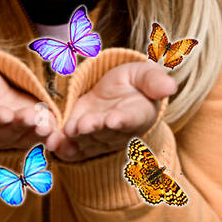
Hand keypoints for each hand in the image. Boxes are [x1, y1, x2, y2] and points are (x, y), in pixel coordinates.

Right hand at [0, 55, 54, 152]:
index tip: (5, 115)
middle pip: (0, 133)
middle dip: (17, 126)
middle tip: (32, 116)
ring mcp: (4, 136)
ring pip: (19, 139)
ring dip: (34, 133)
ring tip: (47, 125)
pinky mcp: (23, 133)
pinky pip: (35, 138)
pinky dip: (46, 137)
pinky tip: (56, 131)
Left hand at [43, 61, 176, 162]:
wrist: (115, 94)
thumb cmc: (134, 84)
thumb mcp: (144, 75)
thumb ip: (154, 81)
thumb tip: (171, 86)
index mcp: (137, 115)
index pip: (130, 119)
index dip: (121, 121)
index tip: (114, 119)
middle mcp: (116, 131)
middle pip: (103, 132)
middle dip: (91, 129)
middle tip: (81, 125)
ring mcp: (96, 137)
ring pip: (84, 141)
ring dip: (71, 140)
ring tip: (60, 136)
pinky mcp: (78, 138)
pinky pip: (70, 147)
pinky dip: (59, 146)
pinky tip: (50, 142)